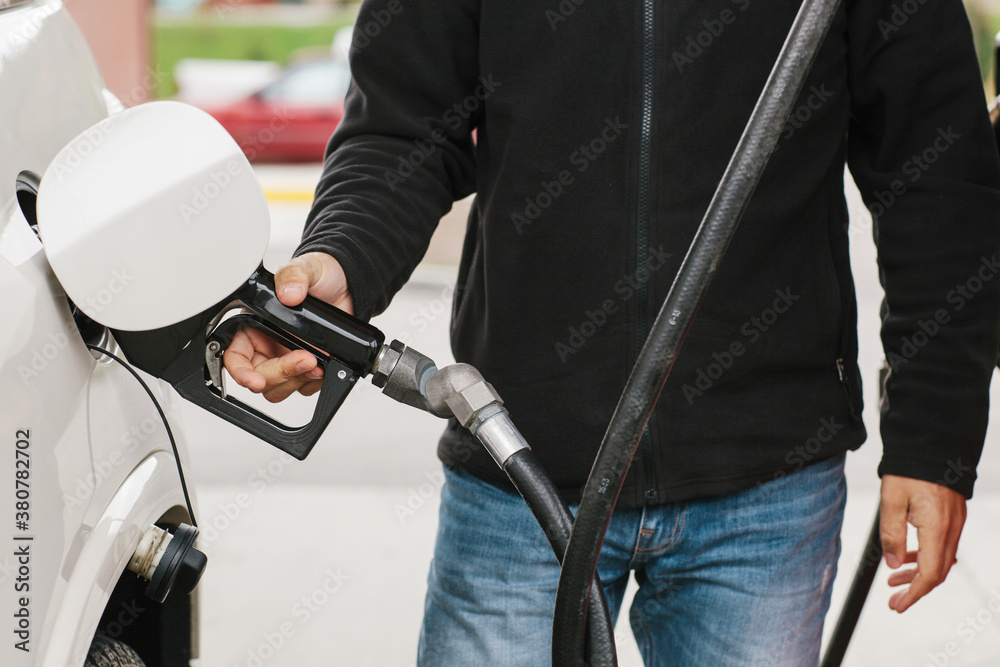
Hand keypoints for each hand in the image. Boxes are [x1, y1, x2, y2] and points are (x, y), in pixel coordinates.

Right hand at [223, 252, 353, 401]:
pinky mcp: (306, 367)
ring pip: (280, 388)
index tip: (256, 380)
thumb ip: (293, 276)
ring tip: (317, 364)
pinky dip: (313, 383)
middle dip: (282, 374)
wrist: (348, 286)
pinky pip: (304, 388)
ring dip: (298, 380)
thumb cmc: (320, 276)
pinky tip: (324, 368)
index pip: (235, 357)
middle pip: (260, 378)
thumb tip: (289, 293)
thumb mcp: (306, 268)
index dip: (242, 373)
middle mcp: (265, 346)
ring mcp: (285, 358)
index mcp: (253, 325)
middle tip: (305, 359)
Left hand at [879, 474, 965, 612]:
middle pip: (938, 572)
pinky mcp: (952, 516)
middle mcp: (951, 530)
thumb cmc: (908, 470)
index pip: (930, 575)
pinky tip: (909, 558)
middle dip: (915, 589)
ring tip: (892, 579)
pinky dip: (926, 557)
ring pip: (940, 560)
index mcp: (937, 529)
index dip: (914, 594)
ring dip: (918, 573)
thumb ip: (892, 534)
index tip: (897, 606)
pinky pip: (942, 546)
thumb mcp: (891, 500)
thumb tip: (894, 564)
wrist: (931, 445)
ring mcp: (955, 523)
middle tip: (893, 600)